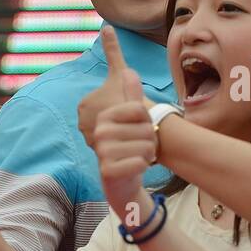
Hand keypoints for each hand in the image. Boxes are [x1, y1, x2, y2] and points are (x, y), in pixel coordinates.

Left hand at [79, 26, 152, 148]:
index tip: (124, 106)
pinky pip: (106, 148)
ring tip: (128, 129)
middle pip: (97, 122)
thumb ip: (112, 50)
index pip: (96, 107)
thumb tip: (107, 27)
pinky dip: (114, 147)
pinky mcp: (99, 152)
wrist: (146, 123)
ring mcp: (90, 139)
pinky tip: (126, 143)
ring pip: (103, 135)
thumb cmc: (132, 96)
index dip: (112, 107)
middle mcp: (81, 122)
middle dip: (111, 121)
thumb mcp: (122, 71)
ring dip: (114, 134)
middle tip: (127, 119)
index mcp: (83, 104)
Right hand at [94, 69, 155, 216]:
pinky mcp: (108, 170)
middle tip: (136, 149)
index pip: (142, 110)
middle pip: (147, 130)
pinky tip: (132, 169)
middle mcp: (101, 132)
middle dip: (148, 142)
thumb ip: (131, 95)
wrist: (121, 180)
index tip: (136, 130)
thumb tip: (129, 70)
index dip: (147, 122)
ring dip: (146, 156)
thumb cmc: (128, 146)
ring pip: (147, 147)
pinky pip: (141, 163)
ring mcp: (102, 151)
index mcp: (106, 116)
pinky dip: (142, 168)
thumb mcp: (131, 119)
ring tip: (134, 158)